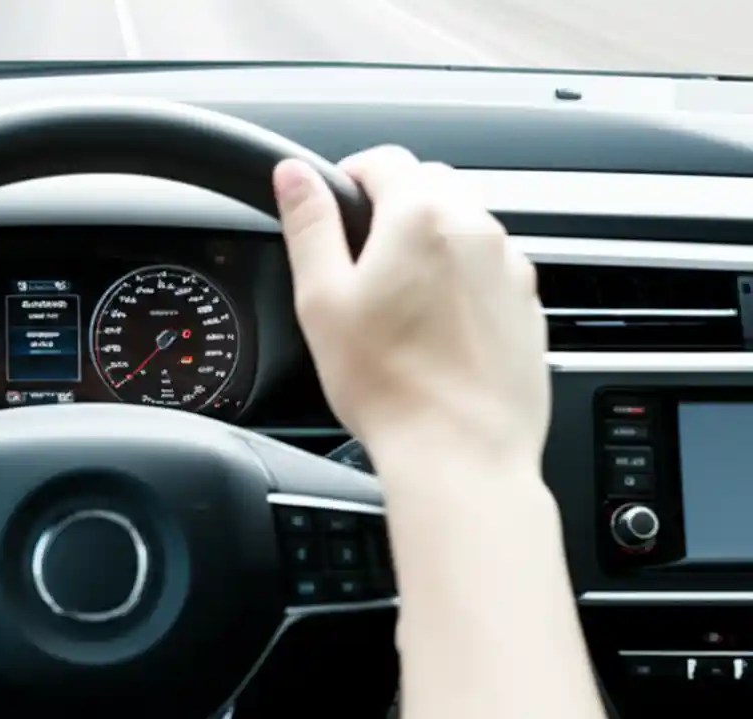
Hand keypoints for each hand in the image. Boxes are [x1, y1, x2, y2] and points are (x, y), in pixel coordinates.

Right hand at [273, 146, 548, 479]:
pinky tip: (434, 328)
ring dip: (430, 241)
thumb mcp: (321, 299)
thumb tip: (294, 175)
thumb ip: (309, 225)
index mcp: (420, 216)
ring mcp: (510, 268)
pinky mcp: (527, 305)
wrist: (460, 454)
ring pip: (464, 226)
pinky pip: (489, 269)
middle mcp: (476, 229)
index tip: (335, 208)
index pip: (384, 161)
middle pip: (430, 185)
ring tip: (398, 300)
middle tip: (360, 257)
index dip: (350, 178)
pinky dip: (461, 280)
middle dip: (394, 205)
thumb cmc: (389, 386)